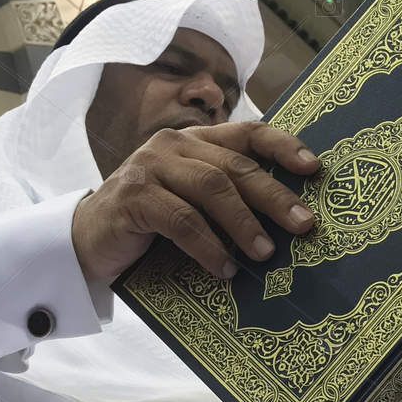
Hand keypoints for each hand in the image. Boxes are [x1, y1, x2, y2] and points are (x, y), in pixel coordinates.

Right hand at [72, 122, 319, 282]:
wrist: (86, 240)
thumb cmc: (150, 225)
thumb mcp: (192, 203)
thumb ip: (226, 198)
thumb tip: (287, 222)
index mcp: (195, 140)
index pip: (247, 133)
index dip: (283, 146)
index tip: (314, 168)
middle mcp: (173, 144)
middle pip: (235, 166)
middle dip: (274, 196)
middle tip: (304, 225)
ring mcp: (150, 165)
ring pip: (211, 188)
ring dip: (243, 223)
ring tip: (266, 253)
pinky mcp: (133, 195)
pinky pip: (181, 219)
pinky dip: (208, 246)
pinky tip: (224, 268)